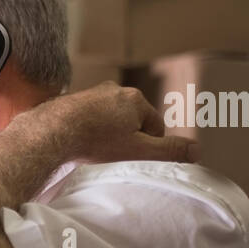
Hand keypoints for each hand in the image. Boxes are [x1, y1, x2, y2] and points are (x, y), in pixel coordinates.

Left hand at [27, 81, 197, 165]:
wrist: (51, 132)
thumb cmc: (96, 141)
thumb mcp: (139, 150)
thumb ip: (168, 151)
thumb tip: (197, 151)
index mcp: (135, 98)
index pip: (154, 125)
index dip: (148, 145)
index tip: (134, 157)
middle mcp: (113, 90)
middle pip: (131, 120)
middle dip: (126, 137)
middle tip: (113, 155)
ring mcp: (91, 93)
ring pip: (109, 118)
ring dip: (106, 134)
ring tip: (94, 150)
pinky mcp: (71, 101)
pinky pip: (88, 118)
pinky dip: (87, 130)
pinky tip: (80, 142)